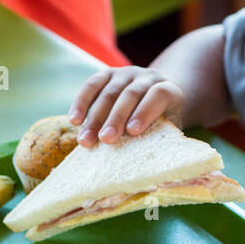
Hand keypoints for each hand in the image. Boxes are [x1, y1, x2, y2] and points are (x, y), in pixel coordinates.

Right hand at [69, 66, 184, 146]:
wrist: (155, 98)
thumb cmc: (162, 123)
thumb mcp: (168, 131)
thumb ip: (160, 141)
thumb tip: (148, 170)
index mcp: (170, 90)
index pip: (159, 95)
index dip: (146, 111)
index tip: (133, 131)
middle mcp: (149, 77)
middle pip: (131, 94)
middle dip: (116, 118)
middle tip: (106, 140)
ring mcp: (127, 73)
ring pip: (109, 91)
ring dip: (95, 117)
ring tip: (85, 140)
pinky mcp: (108, 73)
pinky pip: (92, 84)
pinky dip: (81, 102)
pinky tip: (74, 120)